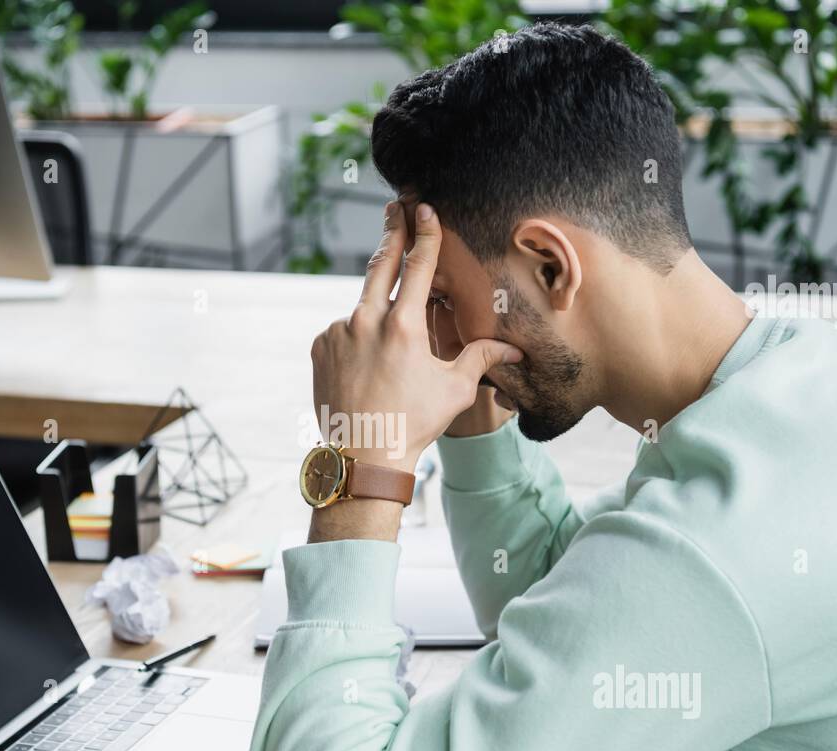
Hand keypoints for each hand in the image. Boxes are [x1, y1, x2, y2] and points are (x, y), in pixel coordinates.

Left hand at [309, 201, 522, 473]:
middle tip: (395, 208)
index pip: (418, 266)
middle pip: (381, 264)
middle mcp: (366, 321)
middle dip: (391, 232)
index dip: (425, 234)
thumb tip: (515, 350)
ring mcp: (338, 332)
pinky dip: (356, 339)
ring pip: (363, 309)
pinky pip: (342, 332)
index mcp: (403, 325)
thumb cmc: (414, 423)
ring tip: (387, 356)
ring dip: (377, 316)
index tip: (424, 209)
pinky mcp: (321, 346)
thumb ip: (480, 358)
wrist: (364, 455)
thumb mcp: (455, 389)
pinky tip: (366, 368)